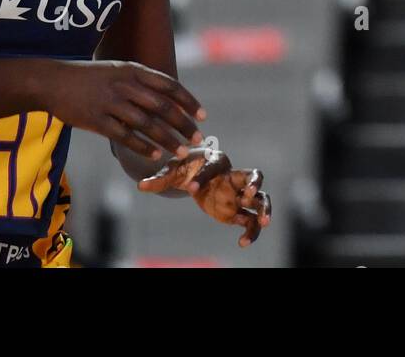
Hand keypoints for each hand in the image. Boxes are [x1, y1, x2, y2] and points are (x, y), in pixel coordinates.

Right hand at [44, 59, 205, 161]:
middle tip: (197, 139)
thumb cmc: (88, 77)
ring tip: (181, 152)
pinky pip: (125, 136)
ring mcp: (111, 103)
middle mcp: (125, 85)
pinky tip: (155, 156)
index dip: (188, 101)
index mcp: (133, 70)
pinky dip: (142, 147)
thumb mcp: (117, 70)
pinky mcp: (97, 120)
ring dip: (167, 140)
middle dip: (183, 124)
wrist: (52, 81)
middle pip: (163, 107)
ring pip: (147, 124)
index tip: (202, 116)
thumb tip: (168, 98)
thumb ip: (140, 81)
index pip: (169, 86)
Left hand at [137, 142, 271, 247]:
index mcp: (216, 161)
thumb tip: (140, 186)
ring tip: (263, 222)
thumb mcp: (171, 172)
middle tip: (249, 195)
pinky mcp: (237, 210)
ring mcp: (238, 194)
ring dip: (264, 209)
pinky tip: (241, 243)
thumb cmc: (185, 167)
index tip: (190, 188)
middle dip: (253, 184)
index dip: (203, 176)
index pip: (214, 166)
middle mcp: (233, 176)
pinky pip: (250, 220)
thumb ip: (158, 179)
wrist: (194, 174)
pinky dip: (250, 231)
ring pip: (260, 199)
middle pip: (253, 175)